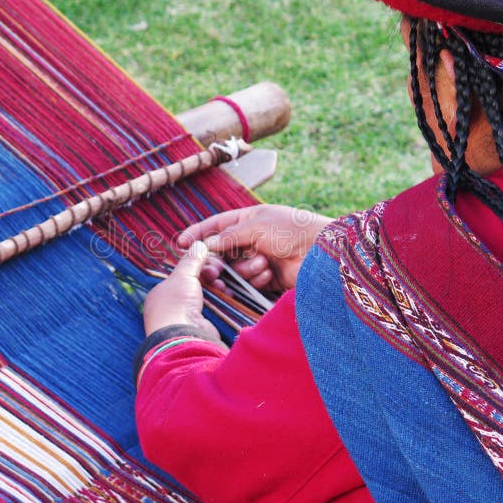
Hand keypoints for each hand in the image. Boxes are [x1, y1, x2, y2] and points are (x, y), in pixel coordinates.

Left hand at [143, 241, 219, 338]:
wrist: (183, 339)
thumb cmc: (176, 306)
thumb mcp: (182, 276)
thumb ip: (191, 260)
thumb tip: (198, 243)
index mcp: (161, 292)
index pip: (182, 272)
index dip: (197, 264)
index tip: (210, 259)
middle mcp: (171, 305)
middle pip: (195, 283)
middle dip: (208, 274)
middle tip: (219, 271)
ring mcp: (186, 317)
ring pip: (205, 295)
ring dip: (216, 286)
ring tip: (222, 283)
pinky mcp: (200, 326)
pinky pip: (212, 308)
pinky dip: (220, 299)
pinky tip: (227, 293)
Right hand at [177, 205, 331, 292]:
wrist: (321, 252)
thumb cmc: (292, 229)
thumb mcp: (257, 226)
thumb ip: (229, 236)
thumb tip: (206, 244)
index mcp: (249, 220)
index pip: (216, 226)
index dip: (198, 233)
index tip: (180, 243)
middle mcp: (251, 240)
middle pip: (222, 253)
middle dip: (218, 261)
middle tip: (213, 269)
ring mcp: (259, 259)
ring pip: (235, 270)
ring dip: (246, 269)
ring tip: (263, 263)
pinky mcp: (267, 279)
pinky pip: (249, 282)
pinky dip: (256, 279)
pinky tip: (269, 273)